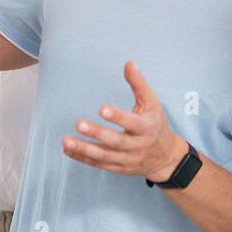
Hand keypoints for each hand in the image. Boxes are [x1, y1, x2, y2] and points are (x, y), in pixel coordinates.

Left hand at [62, 61, 188, 182]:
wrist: (165, 157)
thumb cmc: (155, 124)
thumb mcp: (152, 103)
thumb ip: (139, 84)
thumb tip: (128, 63)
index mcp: (146, 128)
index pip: (132, 123)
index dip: (118, 117)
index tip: (102, 109)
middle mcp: (138, 146)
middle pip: (116, 141)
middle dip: (97, 133)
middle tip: (78, 124)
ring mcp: (127, 159)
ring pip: (105, 156)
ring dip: (84, 149)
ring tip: (66, 140)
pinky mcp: (118, 168)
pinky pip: (99, 164)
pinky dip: (83, 158)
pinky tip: (68, 149)